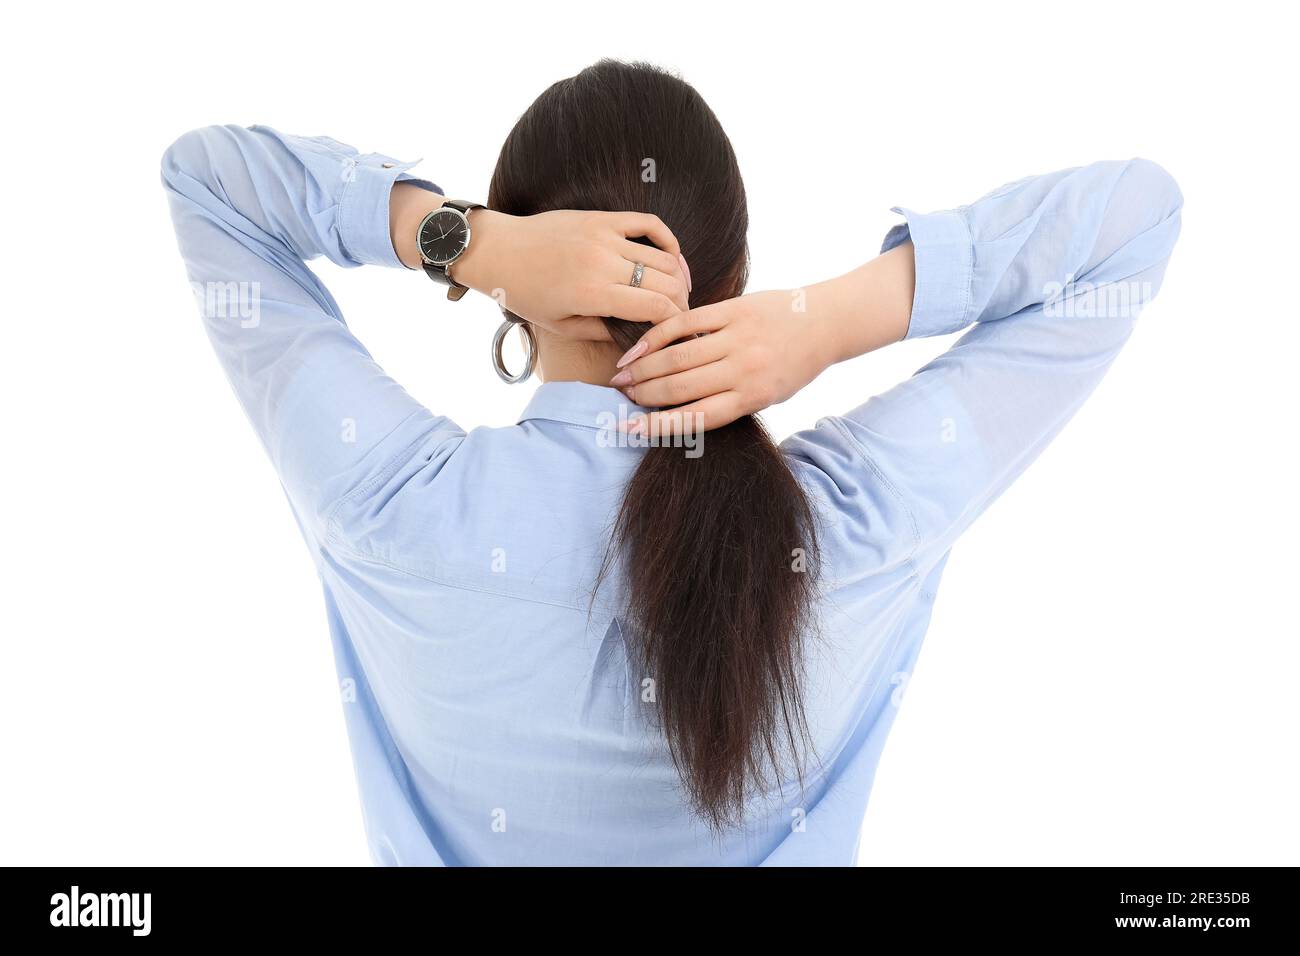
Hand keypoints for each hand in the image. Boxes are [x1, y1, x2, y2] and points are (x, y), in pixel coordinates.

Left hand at [452, 208, 690, 340]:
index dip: (675, 321)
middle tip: (682, 316)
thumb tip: (636, 336)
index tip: (677, 331)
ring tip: (680, 292)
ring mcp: (605, 236)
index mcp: (593, 293)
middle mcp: (603, 262)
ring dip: (679, 276)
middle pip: (666, 282)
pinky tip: (672, 257)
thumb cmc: (525, 293)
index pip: (655, 307)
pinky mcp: (602, 218)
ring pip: (663, 256)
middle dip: (681, 302)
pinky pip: (649, 224)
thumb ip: (602, 331)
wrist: (499, 250)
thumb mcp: (561, 326)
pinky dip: (668, 240)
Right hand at [608, 290, 837, 431]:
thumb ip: (729, 399)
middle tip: (621, 396)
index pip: (696, 418)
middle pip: (680, 387)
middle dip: (643, 394)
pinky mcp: (734, 310)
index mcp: (753, 397)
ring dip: (644, 368)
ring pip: (677, 357)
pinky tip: (640, 346)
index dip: (657, 425)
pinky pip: (687, 323)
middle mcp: (744, 370)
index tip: (628, 428)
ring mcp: (738, 338)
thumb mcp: (768, 394)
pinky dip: (658, 335)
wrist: (825, 323)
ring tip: (622, 375)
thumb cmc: (793, 365)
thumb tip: (679, 409)